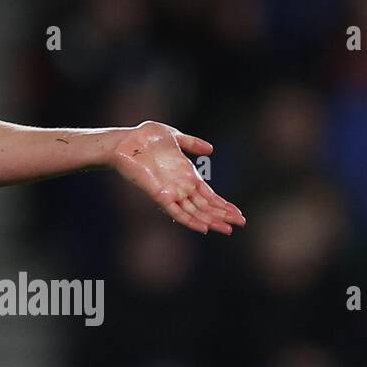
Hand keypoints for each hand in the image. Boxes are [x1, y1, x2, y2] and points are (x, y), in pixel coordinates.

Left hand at [110, 121, 245, 234]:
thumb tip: (211, 149)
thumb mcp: (174, 137)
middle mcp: (180, 186)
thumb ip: (192, 143)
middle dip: (223, 215)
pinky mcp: (159, 194)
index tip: (238, 213)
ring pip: (194, 212)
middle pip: (205, 206)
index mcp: (186, 175)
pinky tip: (203, 228)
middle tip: (241, 224)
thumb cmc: (145, 137)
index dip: (223, 204)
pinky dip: (189, 220)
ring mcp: (171, 191)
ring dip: (211, 221)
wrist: (125, 141)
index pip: (208, 194)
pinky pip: (176, 211)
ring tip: (228, 230)